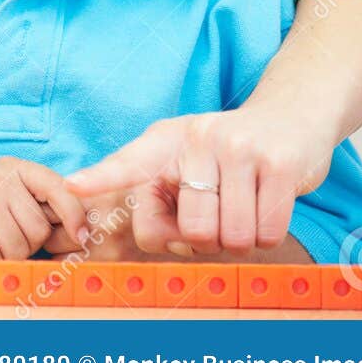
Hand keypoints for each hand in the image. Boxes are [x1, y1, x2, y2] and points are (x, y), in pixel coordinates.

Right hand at [0, 157, 86, 274]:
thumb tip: (82, 230)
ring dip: (2, 257)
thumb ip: (37, 206)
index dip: (74, 215)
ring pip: (18, 250)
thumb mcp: (4, 196)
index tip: (81, 236)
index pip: (58, 187)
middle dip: (24, 244)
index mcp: (11, 168)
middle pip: (39, 230)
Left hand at [65, 107, 332, 255]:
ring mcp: (238, 149)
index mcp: (163, 142)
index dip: (99, 178)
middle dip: (209, 240)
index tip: (71, 186)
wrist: (290, 117)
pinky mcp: (278, 165)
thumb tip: (169, 244)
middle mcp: (196, 140)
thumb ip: (163, 200)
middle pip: (193, 232)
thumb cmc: (228, 153)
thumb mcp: (185, 161)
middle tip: (218, 215)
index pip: (126, 163)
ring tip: (243, 208)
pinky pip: (267, 232)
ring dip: (241, 240)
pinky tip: (266, 206)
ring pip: (233, 237)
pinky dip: (268, 235)